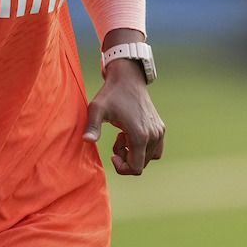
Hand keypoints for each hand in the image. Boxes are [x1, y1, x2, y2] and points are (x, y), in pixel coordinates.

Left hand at [84, 60, 165, 174]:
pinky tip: (131, 134)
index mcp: (140, 135)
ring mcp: (159, 131)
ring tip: (124, 137)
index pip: (135, 169)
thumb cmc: (111, 94)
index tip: (111, 155)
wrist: (128, 78)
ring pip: (150, 157)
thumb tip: (86, 141)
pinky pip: (156, 149)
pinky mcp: (160, 127)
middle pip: (141, 165)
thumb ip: (92, 126)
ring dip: (136, 153)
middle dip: (127, 159)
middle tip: (116, 142)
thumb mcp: (97, 109)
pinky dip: (144, 148)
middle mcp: (153, 135)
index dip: (121, 168)